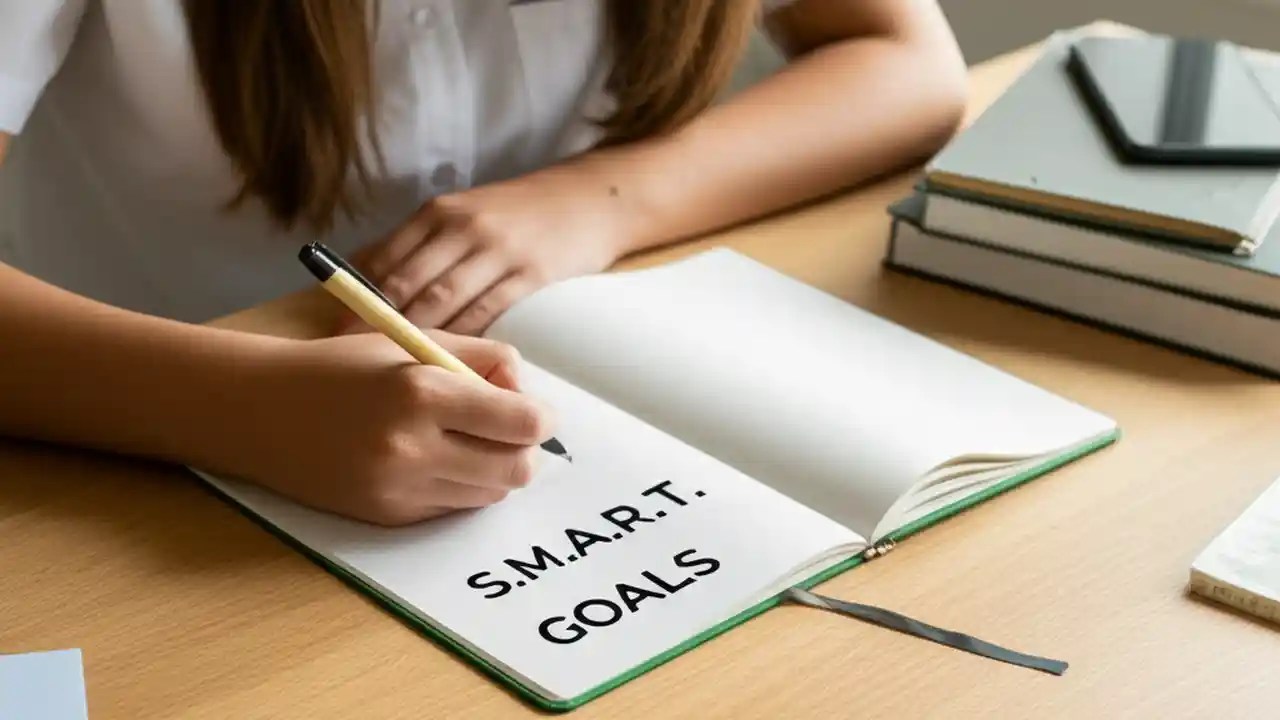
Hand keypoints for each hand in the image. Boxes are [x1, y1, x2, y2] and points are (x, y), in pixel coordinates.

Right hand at [234, 332, 555, 525]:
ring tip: (467, 441)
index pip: (521, 423)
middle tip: (508, 430)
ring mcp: (398, 488)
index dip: (540, 418)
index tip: (536, 412)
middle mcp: (411, 446)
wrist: (261, 411)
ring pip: (490, 494)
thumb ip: (483, 358)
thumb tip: (528, 393)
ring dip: (494, 470)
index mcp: (422, 391)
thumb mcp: (415, 341)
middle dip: (524, 450)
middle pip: (516, 469)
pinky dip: (459, 486)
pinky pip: (452, 507)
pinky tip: (434, 460)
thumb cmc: (344, 368)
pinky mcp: (387, 515)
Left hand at [340, 166, 630, 335]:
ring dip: (415, 338)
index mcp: (438, 212)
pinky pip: (485, 312)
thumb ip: (419, 242)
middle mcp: (462, 227)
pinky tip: (448, 361)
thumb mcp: (464, 211)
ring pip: (442, 302)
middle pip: (406, 284)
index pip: (384, 259)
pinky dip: (462, 338)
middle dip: (375, 326)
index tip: (336, 332)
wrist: (589, 200)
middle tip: (355, 361)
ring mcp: (496, 250)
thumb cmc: (519, 212)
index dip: (355, 299)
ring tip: (396, 369)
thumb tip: (362, 274)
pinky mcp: (529, 274)